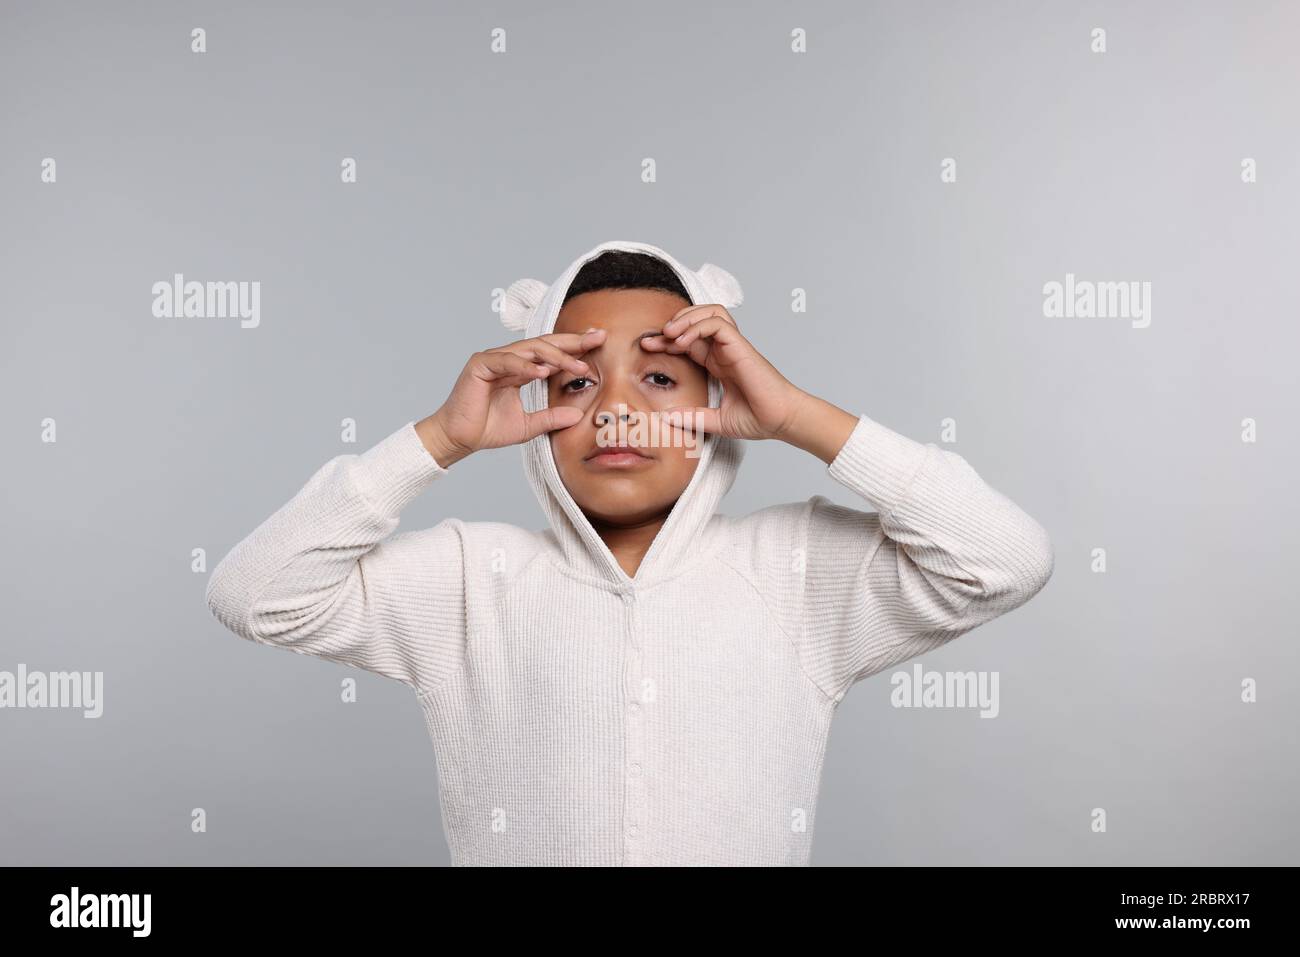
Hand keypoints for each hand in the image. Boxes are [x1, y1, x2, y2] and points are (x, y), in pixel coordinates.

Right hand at [416, 329, 605, 466]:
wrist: (459, 438)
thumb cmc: (488, 429)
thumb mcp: (529, 425)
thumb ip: (551, 418)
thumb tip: (578, 416)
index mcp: (520, 369)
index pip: (551, 353)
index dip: (575, 348)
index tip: (599, 343)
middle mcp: (508, 359)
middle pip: (545, 344)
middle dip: (573, 341)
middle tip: (597, 338)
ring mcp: (493, 359)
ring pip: (529, 349)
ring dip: (555, 356)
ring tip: (577, 365)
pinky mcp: (480, 364)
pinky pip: (507, 361)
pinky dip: (525, 366)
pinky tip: (542, 372)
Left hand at [640, 304, 805, 441]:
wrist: (780, 421)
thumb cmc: (757, 419)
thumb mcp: (715, 420)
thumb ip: (692, 418)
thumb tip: (666, 420)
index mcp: (718, 363)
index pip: (688, 341)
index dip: (666, 341)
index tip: (647, 349)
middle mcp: (724, 350)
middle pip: (695, 321)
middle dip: (671, 325)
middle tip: (651, 340)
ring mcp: (733, 346)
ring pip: (708, 312)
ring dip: (685, 318)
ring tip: (668, 334)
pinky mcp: (740, 345)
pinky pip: (716, 323)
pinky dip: (696, 326)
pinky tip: (682, 341)